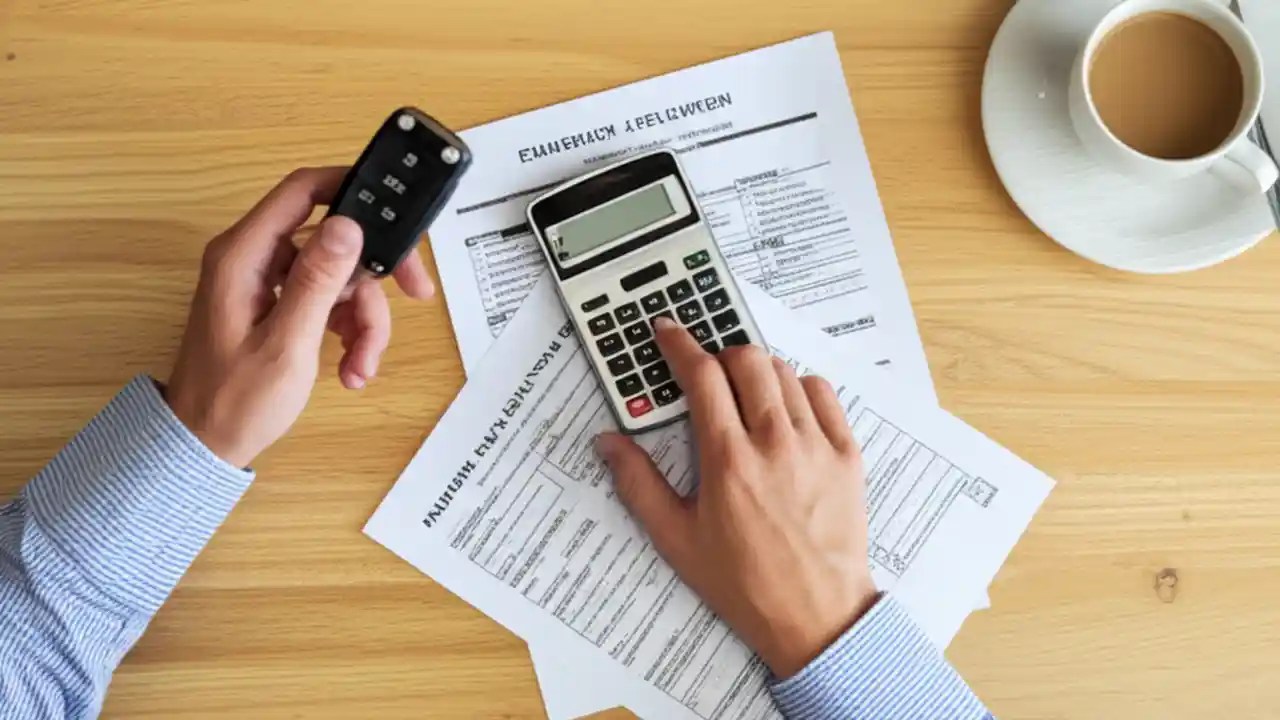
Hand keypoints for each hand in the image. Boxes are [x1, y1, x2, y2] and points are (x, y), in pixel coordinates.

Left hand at [165, 167, 434, 466]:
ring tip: (362, 364)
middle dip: (374, 274)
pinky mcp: (279, 306)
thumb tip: (348, 226)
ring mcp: (268, 282)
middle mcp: (256, 258)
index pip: (303, 190)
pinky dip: (348, 331)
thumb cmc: (236, 401)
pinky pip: (328, 302)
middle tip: (416, 294)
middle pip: (334, 238)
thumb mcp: (286, 344)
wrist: (204, 446)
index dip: (352, 187)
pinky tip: (351, 368)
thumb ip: (316, 282)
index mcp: (245, 255)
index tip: (397, 209)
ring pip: (339, 276)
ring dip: (363, 318)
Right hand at [595, 317, 877, 678]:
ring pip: (785, 373)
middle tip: (706, 372)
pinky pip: (824, 395)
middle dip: (719, 354)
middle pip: (746, 360)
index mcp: (728, 461)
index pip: (701, 376)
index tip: (667, 332)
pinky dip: (800, 388)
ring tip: (743, 393)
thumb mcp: (676, 539)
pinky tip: (786, 409)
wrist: (816, 618)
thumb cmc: (744, 584)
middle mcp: (775, 443)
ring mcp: (817, 446)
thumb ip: (638, 484)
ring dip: (757, 370)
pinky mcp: (847, 456)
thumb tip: (608, 442)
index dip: (680, 344)